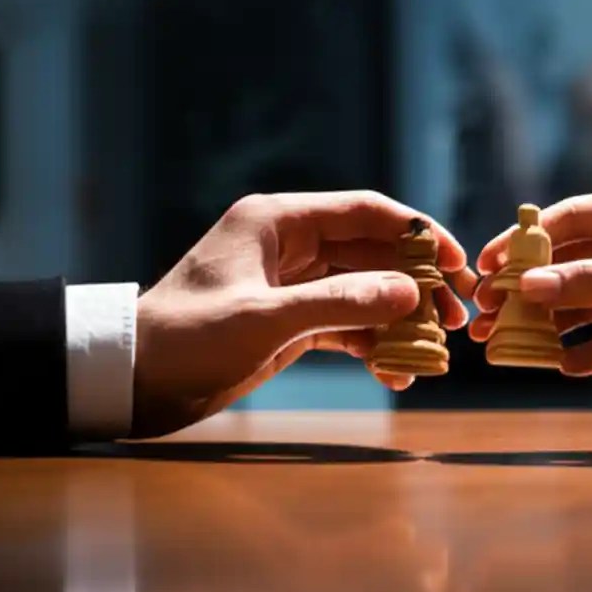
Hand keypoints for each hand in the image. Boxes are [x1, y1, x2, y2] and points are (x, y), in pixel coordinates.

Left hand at [132, 191, 477, 437]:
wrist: (129, 381)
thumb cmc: (184, 337)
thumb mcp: (263, 319)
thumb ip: (340, 303)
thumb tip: (411, 294)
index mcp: (277, 220)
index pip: (365, 211)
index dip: (418, 233)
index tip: (459, 263)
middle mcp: (288, 245)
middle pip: (372, 252)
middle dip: (418, 282)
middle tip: (461, 315)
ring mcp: (289, 286)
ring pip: (363, 292)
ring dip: (399, 319)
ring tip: (436, 351)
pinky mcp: (287, 324)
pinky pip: (344, 325)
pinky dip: (372, 345)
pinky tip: (396, 371)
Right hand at [470, 180, 591, 382]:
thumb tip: (528, 286)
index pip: (573, 218)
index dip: (526, 242)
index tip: (486, 266)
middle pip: (575, 262)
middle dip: (531, 288)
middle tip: (486, 313)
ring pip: (590, 301)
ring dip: (553, 322)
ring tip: (510, 345)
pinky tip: (561, 366)